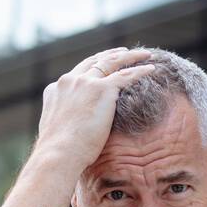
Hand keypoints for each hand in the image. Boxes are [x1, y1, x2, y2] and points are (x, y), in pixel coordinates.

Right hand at [33, 47, 155, 176]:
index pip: (76, 74)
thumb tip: (74, 130)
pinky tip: (151, 68)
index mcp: (55, 90)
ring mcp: (85, 83)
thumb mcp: (58, 132)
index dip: (91, 68)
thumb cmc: (58, 153)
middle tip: (123, 52)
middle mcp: (69, 81)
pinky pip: (126, 75)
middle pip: (94, 62)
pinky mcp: (101, 90)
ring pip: (111, 63)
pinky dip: (140, 70)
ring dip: (129, 57)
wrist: (58, 154)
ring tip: (143, 55)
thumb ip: (67, 122)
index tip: (101, 67)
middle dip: (110, 56)